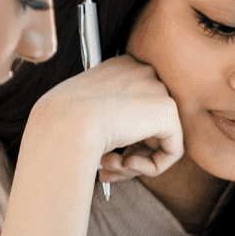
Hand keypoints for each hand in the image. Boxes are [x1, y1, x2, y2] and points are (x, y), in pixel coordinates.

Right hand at [29, 55, 182, 181]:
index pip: (134, 107)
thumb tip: (124, 144)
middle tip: (106, 168)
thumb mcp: (81, 112)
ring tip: (109, 167)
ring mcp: (157, 89)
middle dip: (128, 153)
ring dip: (132, 163)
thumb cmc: (63, 120)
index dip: (121, 137)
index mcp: (121, 67)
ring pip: (158, 141)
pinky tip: (125, 164)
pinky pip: (171, 151)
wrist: (66, 122)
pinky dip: (150, 168)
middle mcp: (142, 72)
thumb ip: (106, 118)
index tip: (102, 153)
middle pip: (147, 125)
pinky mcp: (168, 112)